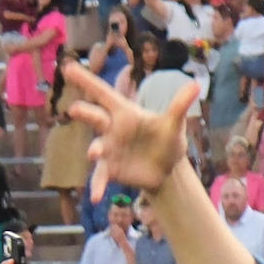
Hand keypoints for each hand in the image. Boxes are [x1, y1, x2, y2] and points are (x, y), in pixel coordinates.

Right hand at [55, 64, 192, 195]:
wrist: (167, 168)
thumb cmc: (166, 139)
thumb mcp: (174, 124)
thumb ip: (179, 106)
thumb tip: (196, 84)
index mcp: (125, 113)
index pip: (103, 94)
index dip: (86, 81)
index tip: (68, 67)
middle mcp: (112, 129)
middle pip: (95, 117)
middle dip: (84, 113)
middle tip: (75, 109)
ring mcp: (109, 149)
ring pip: (97, 146)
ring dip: (95, 149)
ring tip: (94, 153)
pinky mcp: (110, 169)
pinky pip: (100, 176)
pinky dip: (97, 185)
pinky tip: (95, 196)